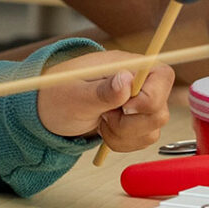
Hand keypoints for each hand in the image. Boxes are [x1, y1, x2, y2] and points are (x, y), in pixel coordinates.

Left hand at [35, 49, 173, 146]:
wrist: (46, 111)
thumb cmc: (56, 95)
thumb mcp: (74, 94)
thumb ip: (102, 91)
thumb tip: (126, 80)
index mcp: (127, 65)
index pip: (163, 76)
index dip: (150, 98)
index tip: (124, 108)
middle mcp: (138, 82)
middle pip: (160, 111)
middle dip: (130, 124)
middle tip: (103, 116)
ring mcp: (139, 103)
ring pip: (153, 130)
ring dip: (124, 135)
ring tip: (100, 122)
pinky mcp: (135, 121)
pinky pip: (143, 139)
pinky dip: (123, 142)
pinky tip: (105, 130)